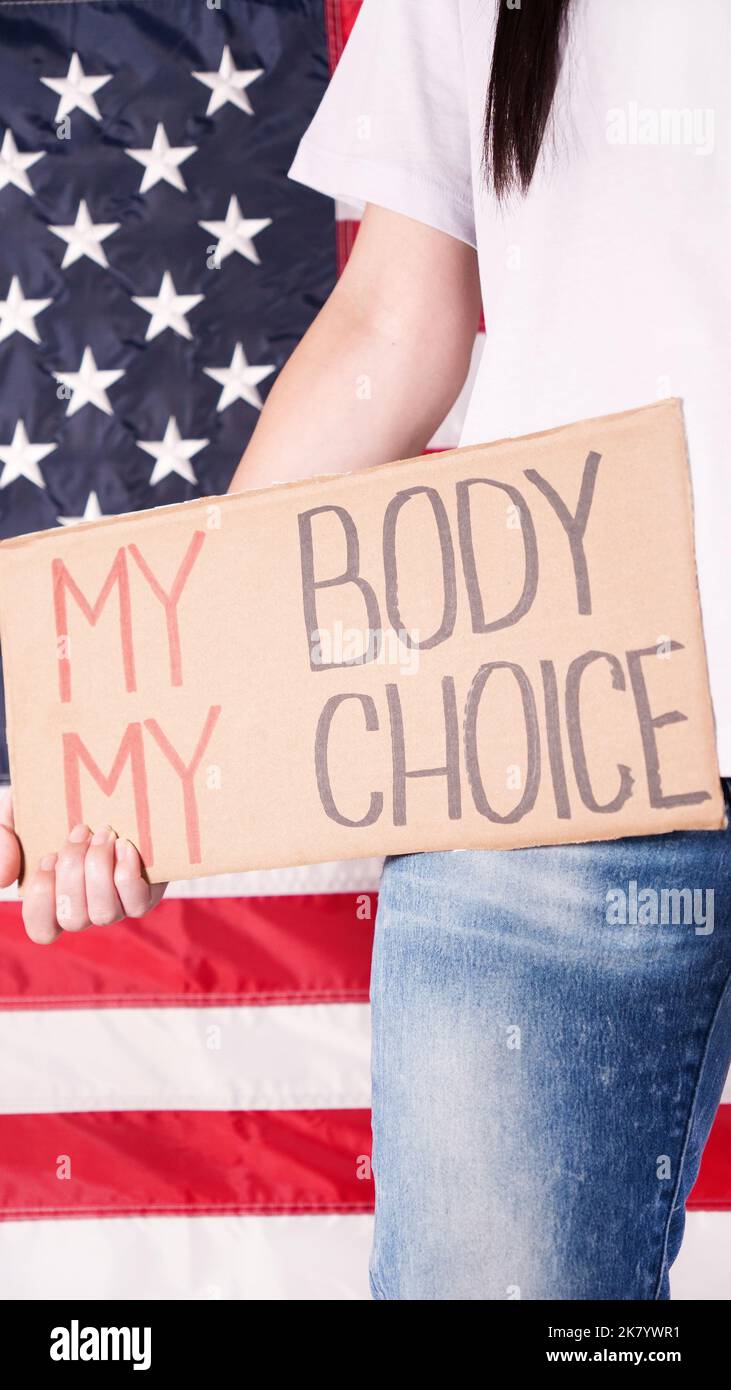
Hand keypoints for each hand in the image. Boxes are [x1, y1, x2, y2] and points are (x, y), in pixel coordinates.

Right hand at [0, 786, 165, 943]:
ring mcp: (116, 906)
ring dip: (99, 869)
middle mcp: (85, 909)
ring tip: (103, 833)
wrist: (114, 785)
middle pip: (73, 919)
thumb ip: (0, 840)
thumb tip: (6, 879)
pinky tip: (124, 845)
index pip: (41, 929)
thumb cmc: (58, 805)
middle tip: (80, 831)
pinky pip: (136, 902)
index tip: (48, 856)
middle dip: (74, 872)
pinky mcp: (144, 895)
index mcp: (53, 898)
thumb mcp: (17, 813)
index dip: (42, 898)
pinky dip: (127, 873)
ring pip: (103, 913)